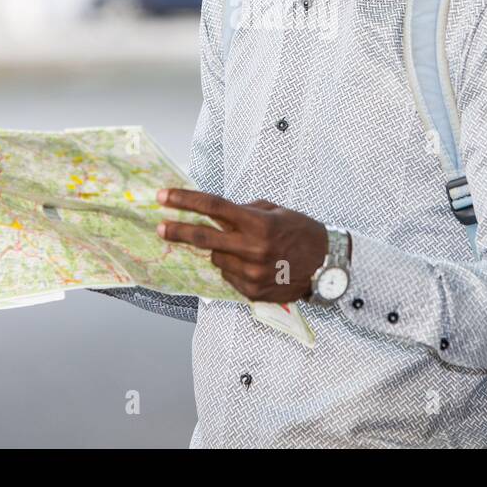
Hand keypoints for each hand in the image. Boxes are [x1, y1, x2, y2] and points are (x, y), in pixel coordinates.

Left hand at [155, 188, 326, 302]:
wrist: (327, 266)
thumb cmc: (302, 233)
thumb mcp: (276, 212)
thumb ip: (245, 211)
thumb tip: (218, 214)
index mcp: (258, 224)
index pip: (214, 208)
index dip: (185, 201)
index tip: (164, 196)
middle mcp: (252, 249)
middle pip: (204, 238)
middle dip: (178, 231)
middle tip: (160, 227)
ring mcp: (251, 273)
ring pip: (217, 258)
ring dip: (222, 251)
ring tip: (246, 249)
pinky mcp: (252, 291)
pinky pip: (229, 275)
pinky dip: (234, 267)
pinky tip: (254, 264)